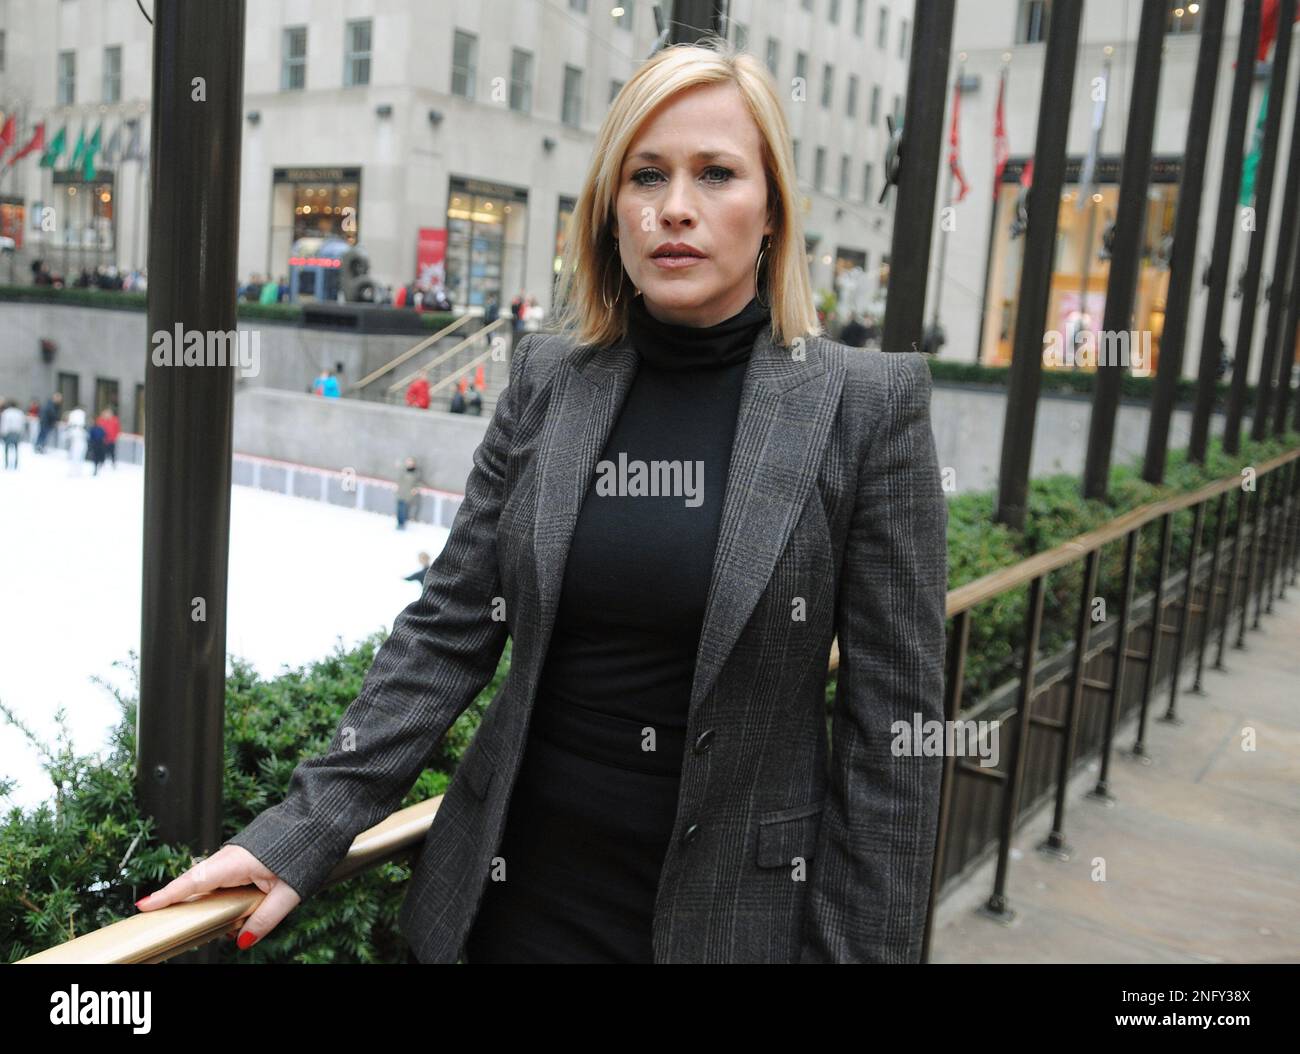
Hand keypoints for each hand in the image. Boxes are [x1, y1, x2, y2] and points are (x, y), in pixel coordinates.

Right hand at [133, 844, 301, 949]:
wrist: (321, 816)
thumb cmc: (308, 849)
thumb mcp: (289, 893)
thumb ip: (265, 919)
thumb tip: (242, 940)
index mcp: (236, 863)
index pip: (193, 882)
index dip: (168, 895)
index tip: (144, 905)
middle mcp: (230, 855)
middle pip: (198, 882)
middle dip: (187, 902)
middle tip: (175, 920)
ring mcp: (236, 852)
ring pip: (212, 879)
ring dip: (211, 898)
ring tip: (229, 915)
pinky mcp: (245, 852)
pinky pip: (225, 874)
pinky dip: (223, 890)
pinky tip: (239, 903)